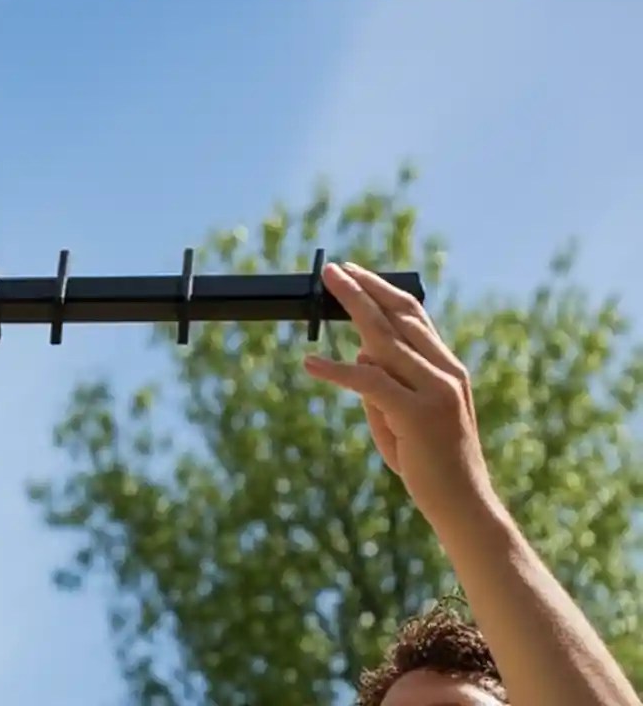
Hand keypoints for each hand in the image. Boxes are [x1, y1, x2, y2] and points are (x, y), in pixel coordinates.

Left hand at [302, 262, 493, 521]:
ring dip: (352, 308)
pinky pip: (369, 382)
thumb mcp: (401, 418)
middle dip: (364, 288)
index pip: (414, 317)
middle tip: (334, 269)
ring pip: (384, 339)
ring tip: (325, 288)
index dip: (383, 291)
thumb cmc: (429, 463)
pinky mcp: (417, 413)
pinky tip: (311, 363)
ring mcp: (435, 390)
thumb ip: (384, 384)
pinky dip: (337, 370)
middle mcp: (445, 372)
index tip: (356, 274)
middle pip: (399, 317)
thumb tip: (360, 352)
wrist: (462, 504)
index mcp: (448, 369)